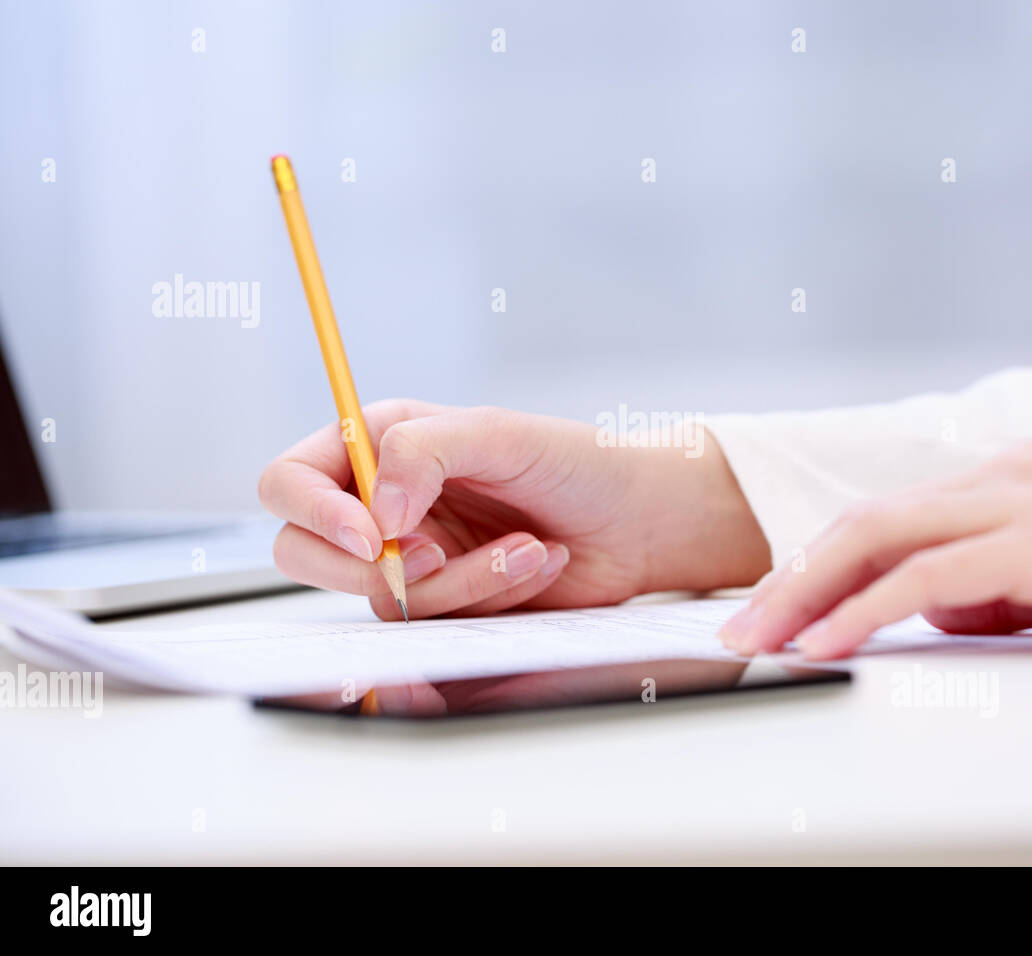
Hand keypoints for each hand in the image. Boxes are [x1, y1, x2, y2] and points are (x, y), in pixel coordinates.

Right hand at [258, 400, 769, 619]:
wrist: (635, 521)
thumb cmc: (573, 462)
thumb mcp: (500, 434)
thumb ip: (426, 452)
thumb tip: (375, 515)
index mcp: (379, 444)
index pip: (291, 480)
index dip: (313, 512)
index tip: (371, 537)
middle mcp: (382, 502)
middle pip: (305, 552)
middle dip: (371, 568)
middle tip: (433, 558)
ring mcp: (408, 557)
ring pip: (381, 598)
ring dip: (461, 582)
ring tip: (528, 548)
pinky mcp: (443, 602)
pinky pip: (435, 622)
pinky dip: (489, 598)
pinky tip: (537, 564)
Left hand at [720, 443, 1031, 654]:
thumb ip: (999, 589)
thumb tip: (933, 613)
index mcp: (1006, 482)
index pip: (886, 521)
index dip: (819, 566)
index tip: (773, 610)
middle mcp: (1004, 477)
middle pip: (865, 521)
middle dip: (790, 577)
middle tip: (738, 627)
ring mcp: (1026, 500)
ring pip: (882, 538)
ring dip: (808, 593)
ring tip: (759, 639)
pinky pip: (933, 579)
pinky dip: (868, 611)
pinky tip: (828, 644)